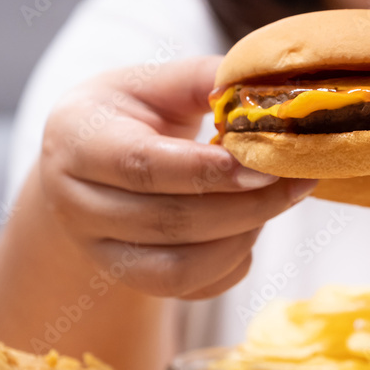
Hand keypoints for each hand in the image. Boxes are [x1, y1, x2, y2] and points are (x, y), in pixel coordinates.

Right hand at [38, 56, 316, 299]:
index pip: (141, 164)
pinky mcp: (127, 279)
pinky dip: (230, 265)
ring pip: (177, 267)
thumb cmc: (131, 111)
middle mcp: (74, 203)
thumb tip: (260, 91)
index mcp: (77, 138)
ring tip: (274, 202)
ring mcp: (97, 250)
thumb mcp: (156, 81)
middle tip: (295, 183)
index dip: (207, 171)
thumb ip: (204, 80)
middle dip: (244, 207)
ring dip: (241, 238)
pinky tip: (249, 229)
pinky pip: (186, 289)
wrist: (92, 157)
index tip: (263, 165)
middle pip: (167, 221)